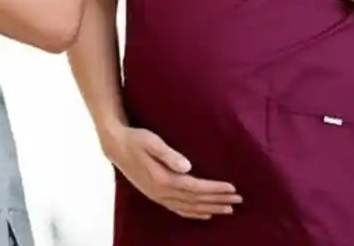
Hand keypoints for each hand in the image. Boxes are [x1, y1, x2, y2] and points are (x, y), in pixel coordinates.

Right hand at [105, 127, 241, 220]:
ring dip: (209, 208)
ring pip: (188, 208)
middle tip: (238, 200)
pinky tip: (204, 214)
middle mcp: (161, 191)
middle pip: (195, 200)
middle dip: (218, 200)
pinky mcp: (155, 195)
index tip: (232, 188)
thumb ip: (168, 154)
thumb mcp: (151, 141)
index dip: (214, 189)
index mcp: (162, 179)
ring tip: (227, 209)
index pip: (195, 187)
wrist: (115, 146)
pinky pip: (178, 209)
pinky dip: (193, 214)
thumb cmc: (135, 139)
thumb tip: (188, 166)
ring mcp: (158, 196)